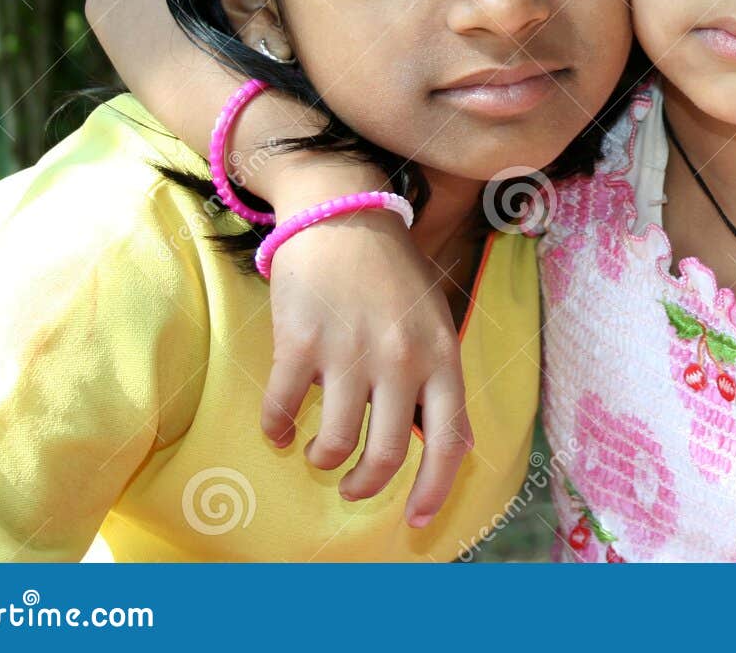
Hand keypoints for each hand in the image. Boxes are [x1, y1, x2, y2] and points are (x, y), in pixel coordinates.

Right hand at [260, 162, 471, 522]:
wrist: (344, 214)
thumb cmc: (394, 275)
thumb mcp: (436, 324)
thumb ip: (443, 384)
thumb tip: (460, 446)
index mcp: (441, 358)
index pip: (449, 443)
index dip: (434, 491)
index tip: (414, 521)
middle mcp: (400, 360)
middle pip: (387, 455)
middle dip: (366, 486)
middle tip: (353, 488)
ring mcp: (349, 352)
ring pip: (333, 444)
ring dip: (322, 461)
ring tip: (317, 453)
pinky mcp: (300, 343)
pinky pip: (280, 409)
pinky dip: (274, 429)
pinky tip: (277, 429)